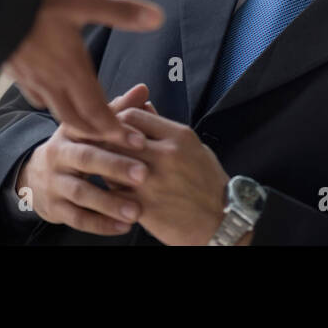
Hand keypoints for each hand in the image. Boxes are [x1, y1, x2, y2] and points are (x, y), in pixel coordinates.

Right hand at [4, 0, 162, 142]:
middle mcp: (51, 82)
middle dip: (99, 135)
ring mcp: (30, 79)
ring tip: (91, 124)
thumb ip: (120, 13)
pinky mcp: (14, 71)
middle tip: (118, 144)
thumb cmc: (35, 0)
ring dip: (76, 121)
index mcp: (71, 70)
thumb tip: (158, 17)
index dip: (117, 131)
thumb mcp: (82, 1)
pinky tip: (53, 93)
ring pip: (55, 110)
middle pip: (77, 121)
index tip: (134, 145)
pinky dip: (51, 103)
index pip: (97, 112)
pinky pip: (36, 97)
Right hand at [15, 83, 154, 234]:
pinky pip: (77, 218)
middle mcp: (58, 154)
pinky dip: (101, 224)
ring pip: (81, 192)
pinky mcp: (54, 208)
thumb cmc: (77, 147)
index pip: (93, 128)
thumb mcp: (90, 127)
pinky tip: (123, 227)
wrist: (36, 177)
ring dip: (109, 203)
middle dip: (115, 166)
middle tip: (144, 174)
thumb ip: (117, 110)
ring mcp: (54, 182)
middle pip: (85, 158)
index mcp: (70, 130)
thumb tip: (143, 88)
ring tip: (137, 210)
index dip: (117, 133)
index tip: (143, 140)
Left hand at [108, 107, 232, 245]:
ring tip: (113, 171)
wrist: (221, 221)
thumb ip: (165, 127)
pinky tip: (119, 193)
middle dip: (108, 142)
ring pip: (110, 165)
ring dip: (107, 167)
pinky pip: (112, 192)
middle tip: (106, 148)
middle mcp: (164, 155)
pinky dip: (111, 192)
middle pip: (116, 137)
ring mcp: (152, 182)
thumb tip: (144, 106)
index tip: (118, 129)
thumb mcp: (193, 146)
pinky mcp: (143, 206)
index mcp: (178, 136)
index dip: (120, 121)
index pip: (133, 115)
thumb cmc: (208, 183)